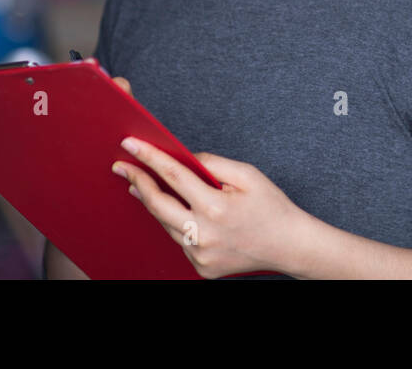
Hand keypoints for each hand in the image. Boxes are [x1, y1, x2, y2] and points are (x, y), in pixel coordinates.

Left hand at [111, 132, 306, 278]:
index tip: (130, 144)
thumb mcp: (247, 174)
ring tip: (139, 185)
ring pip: (166, 224)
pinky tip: (175, 211)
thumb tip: (182, 157)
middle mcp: (204, 234)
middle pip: (158, 204)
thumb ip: (212, 163)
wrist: (290, 246)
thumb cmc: (271, 206)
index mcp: (216, 207)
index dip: (150, 157)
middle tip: (121, 166)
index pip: (174, 175)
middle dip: (137, 182)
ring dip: (152, 203)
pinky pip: (180, 240)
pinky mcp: (201, 268)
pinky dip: (175, 224)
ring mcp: (201, 255)